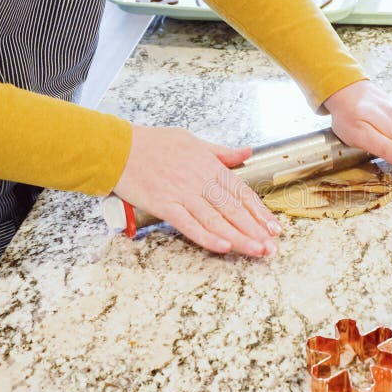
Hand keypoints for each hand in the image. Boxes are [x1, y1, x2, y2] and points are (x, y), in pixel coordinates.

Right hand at [113, 125, 280, 256]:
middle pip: (234, 209)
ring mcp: (183, 194)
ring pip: (217, 219)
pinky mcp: (164, 205)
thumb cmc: (152, 143)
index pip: (242, 192)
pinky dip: (207, 236)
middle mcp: (200, 180)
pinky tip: (224, 246)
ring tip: (257, 250)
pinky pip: (189, 224)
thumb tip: (245, 152)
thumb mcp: (193, 140)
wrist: (117, 147)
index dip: (259, 212)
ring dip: (239, 237)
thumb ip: (221, 152)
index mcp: (210, 166)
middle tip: (272, 247)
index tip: (274, 227)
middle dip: (256, 230)